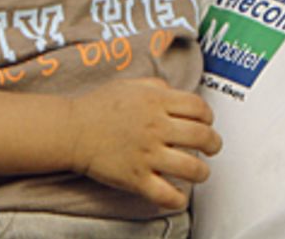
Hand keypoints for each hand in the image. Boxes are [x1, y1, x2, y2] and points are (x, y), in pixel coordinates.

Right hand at [68, 78, 221, 209]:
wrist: (71, 130)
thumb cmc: (98, 107)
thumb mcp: (131, 84)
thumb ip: (158, 86)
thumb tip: (176, 92)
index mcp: (157, 102)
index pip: (199, 108)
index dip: (209, 117)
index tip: (207, 123)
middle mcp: (156, 127)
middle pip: (202, 136)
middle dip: (213, 144)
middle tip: (212, 147)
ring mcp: (146, 154)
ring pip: (190, 167)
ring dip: (202, 172)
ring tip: (200, 172)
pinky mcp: (135, 178)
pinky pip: (164, 194)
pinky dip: (177, 199)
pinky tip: (180, 197)